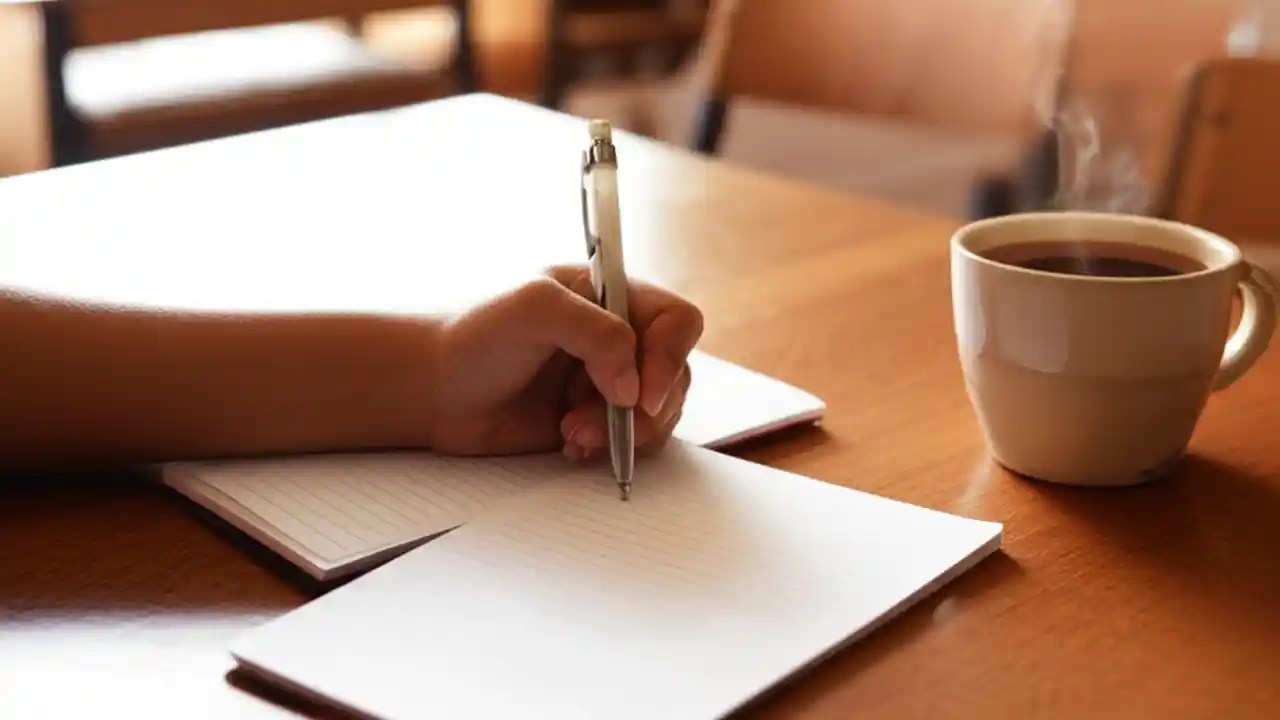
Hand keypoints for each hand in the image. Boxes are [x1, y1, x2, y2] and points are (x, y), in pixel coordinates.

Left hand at [429, 265, 702, 457]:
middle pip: (675, 376)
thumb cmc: (474, 335)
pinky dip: (608, 450)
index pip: (677, 321)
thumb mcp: (533, 309)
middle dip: (639, 409)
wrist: (434, 389)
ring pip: (659, 416)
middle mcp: (621, 337)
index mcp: (613, 296)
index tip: (642, 394)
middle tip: (588, 420)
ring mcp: (611, 381)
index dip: (670, 358)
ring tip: (571, 432)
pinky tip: (569, 444)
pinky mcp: (597, 420)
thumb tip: (635, 387)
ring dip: (620, 433)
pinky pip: (632, 444)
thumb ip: (596, 333)